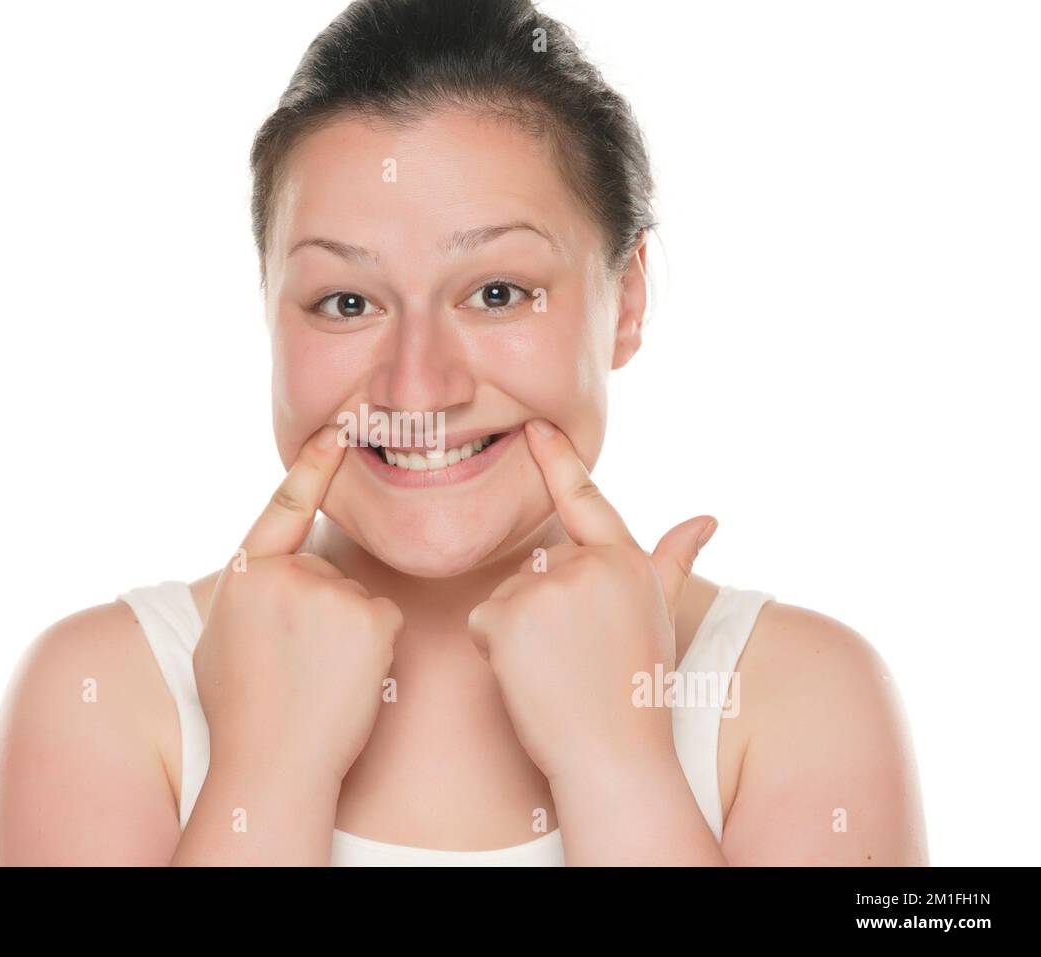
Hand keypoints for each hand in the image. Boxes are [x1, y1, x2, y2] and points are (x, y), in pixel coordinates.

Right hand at [192, 425, 404, 789]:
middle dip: (324, 615)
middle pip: (328, 575)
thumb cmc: (241, 712)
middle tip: (297, 668)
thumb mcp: (220, 638)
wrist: (269, 766)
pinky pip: (383, 624)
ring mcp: (328, 593)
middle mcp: (285, 573)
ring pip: (356, 602)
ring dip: (349, 637)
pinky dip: (375, 651)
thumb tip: (269, 573)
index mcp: (245, 573)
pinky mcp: (368, 618)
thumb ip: (248, 594)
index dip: (315, 463)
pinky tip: (347, 682)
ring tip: (317, 680)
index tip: (340, 426)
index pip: (285, 504)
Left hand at [467, 418, 717, 785]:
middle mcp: (589, 565)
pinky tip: (530, 679)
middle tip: (573, 658)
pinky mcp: (509, 616)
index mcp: (626, 561)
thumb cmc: (637, 692)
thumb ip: (672, 562)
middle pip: (536, 569)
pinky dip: (496, 652)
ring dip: (518, 633)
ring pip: (508, 597)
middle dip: (541, 610)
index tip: (534, 425)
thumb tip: (708, 517)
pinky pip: (486, 623)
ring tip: (556, 671)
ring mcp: (548, 588)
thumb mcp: (661, 617)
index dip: (557, 459)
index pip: (585, 501)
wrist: (615, 757)